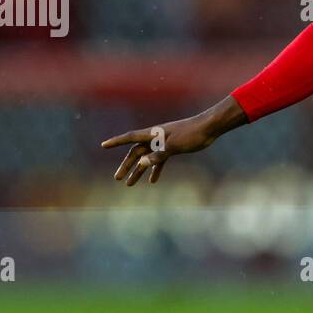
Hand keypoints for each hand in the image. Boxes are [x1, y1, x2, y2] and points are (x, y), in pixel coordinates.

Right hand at [101, 96, 245, 184]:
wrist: (209, 128)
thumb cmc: (192, 134)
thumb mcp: (174, 146)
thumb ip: (157, 155)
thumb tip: (141, 163)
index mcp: (153, 134)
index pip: (130, 138)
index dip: (116, 142)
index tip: (103, 145)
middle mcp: (155, 138)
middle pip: (136, 152)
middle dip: (126, 165)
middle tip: (117, 178)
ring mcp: (164, 143)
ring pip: (147, 158)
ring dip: (139, 170)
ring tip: (130, 184)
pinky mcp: (173, 147)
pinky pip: (160, 160)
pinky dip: (155, 169)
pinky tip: (153, 180)